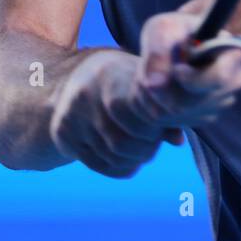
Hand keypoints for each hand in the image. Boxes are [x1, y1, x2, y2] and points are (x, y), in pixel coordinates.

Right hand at [47, 50, 176, 178]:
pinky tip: (130, 158)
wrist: (78, 78)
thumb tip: (178, 140)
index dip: (155, 127)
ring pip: (112, 156)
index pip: (136, 114)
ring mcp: (71, 118)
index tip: (164, 124)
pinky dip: (121, 167)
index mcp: (109, 74)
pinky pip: (99, 164)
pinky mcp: (63, 135)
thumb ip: (162, 105)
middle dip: (147, 147)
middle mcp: (85, 96)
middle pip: (122, 142)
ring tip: (145, 148)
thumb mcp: (142, 80)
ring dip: (136, 158)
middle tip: (156, 141)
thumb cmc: (123, 78)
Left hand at [130, 0, 240, 126]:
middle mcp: (234, 80)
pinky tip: (159, 90)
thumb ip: (158, 51)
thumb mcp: (162, 29)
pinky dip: (160, 108)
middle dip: (164, 91)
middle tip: (151, 74)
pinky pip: (177, 122)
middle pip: (193, 102)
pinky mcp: (207, 116)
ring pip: (181, 114)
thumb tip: (155, 84)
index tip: (176, 69)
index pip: (222, 76)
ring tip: (153, 76)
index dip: (193, 79)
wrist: (170, 47)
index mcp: (232, 51)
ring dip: (156, 98)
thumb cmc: (172, 31)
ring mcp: (221, 101)